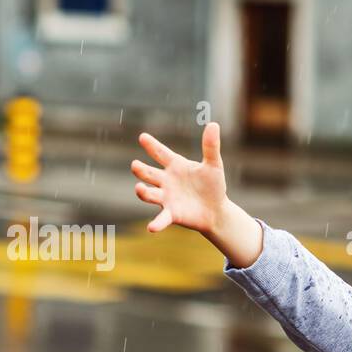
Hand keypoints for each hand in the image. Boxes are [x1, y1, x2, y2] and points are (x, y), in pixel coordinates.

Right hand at [132, 122, 263, 265]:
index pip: (160, 153)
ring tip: (139, 189)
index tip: (143, 137)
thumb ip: (210, 147)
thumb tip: (213, 124)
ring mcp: (167, 198)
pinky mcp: (172, 214)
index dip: (152, 146)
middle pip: (149, 174)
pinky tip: (151, 228)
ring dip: (143, 192)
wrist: (216, 210)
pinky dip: (157, 223)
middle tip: (135, 165)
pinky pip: (161, 218)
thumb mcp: (213, 165)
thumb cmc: (212, 186)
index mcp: (175, 166)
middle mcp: (166, 181)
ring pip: (149, 194)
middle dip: (141, 170)